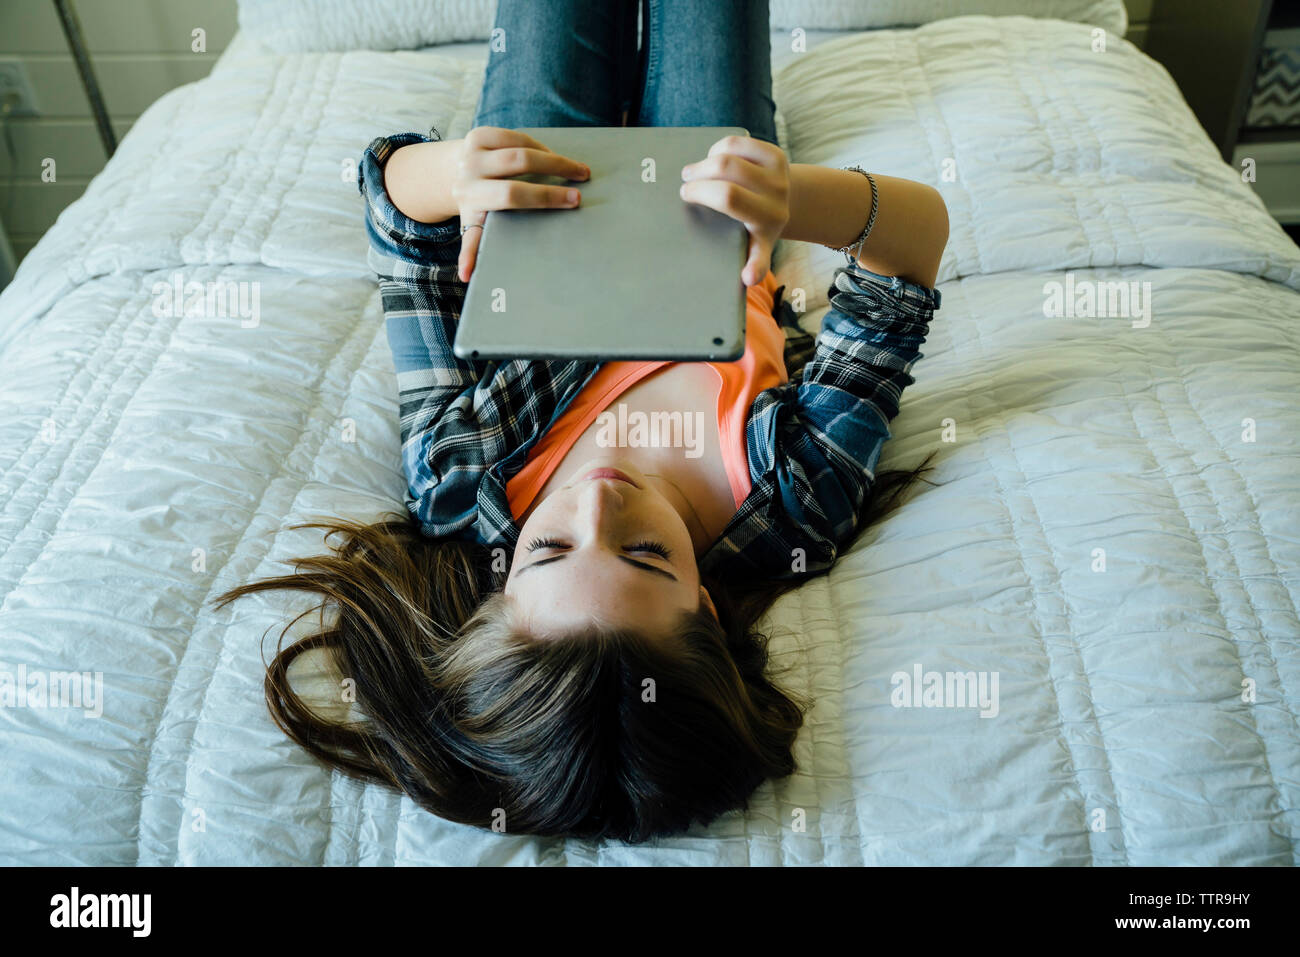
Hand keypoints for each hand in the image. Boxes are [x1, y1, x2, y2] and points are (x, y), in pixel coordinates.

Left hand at [452, 126, 589, 282]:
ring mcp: (473, 148)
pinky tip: (554, 157)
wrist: (451, 176)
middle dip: (557, 169)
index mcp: (471, 196)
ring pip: (522, 146)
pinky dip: (539, 146)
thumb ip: (472, 249)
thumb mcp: (473, 227)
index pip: (512, 195)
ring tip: (576, 168)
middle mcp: (469, 169)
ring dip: (553, 156)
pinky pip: (517, 136)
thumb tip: (467, 278)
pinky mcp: (480, 133)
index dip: (545, 196)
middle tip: (583, 177)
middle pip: (520, 163)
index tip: (574, 200)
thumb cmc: (475, 207)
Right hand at [679, 136, 789, 285]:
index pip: (730, 198)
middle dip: (697, 174)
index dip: (703, 193)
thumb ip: (754, 262)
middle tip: (685, 183)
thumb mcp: (758, 248)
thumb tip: (747, 280)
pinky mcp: (776, 153)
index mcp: (767, 218)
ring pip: (728, 153)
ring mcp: (778, 171)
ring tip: (696, 173)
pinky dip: (718, 149)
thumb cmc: (759, 229)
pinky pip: (737, 142)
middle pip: (724, 170)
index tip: (685, 196)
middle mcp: (776, 192)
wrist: (788, 206)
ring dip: (706, 161)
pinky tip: (713, 160)